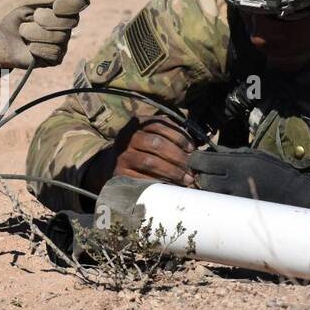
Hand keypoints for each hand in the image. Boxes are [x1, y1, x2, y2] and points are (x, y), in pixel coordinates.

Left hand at [0, 0, 90, 69]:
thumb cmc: (10, 11)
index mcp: (61, 3)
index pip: (81, 2)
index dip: (72, 5)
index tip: (55, 6)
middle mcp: (65, 22)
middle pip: (72, 21)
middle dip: (47, 19)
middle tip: (32, 18)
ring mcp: (62, 40)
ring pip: (60, 37)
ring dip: (36, 33)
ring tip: (24, 31)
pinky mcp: (55, 57)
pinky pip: (54, 52)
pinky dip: (37, 48)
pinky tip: (29, 46)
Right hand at [81, 117, 195, 194]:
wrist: (109, 165)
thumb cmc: (139, 149)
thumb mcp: (150, 134)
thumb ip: (171, 134)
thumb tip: (200, 144)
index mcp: (137, 123)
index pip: (160, 125)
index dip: (179, 136)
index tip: (192, 148)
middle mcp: (127, 136)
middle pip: (156, 144)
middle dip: (178, 156)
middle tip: (192, 167)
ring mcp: (122, 155)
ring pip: (151, 162)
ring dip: (172, 171)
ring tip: (186, 179)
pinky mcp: (119, 173)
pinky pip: (142, 178)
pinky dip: (160, 182)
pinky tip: (171, 186)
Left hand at [188, 146, 309, 207]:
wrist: (296, 193)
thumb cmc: (274, 170)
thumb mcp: (253, 154)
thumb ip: (229, 153)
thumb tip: (206, 151)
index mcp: (237, 163)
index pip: (202, 162)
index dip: (195, 161)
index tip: (196, 161)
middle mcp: (234, 181)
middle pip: (203, 180)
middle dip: (201, 177)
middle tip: (206, 175)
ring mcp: (236, 199)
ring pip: (210, 195)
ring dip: (208, 191)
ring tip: (216, 186)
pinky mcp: (240, 212)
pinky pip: (220, 207)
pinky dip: (218, 202)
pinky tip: (223, 198)